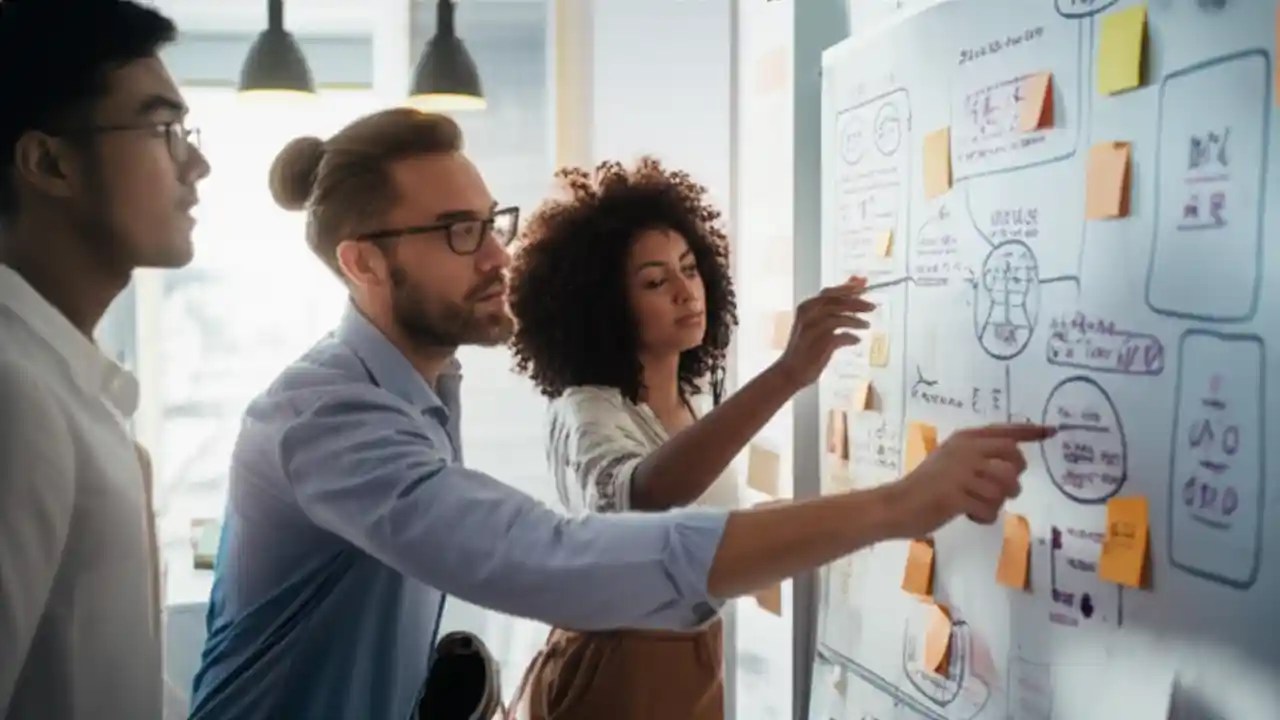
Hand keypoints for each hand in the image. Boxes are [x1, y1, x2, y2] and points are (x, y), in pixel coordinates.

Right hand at [772, 277, 875, 389]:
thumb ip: (834, 306)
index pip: (830, 292)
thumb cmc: (805, 346)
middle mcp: (808, 315)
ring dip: (856, 321)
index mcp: (806, 307)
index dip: (849, 288)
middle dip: (857, 302)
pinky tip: (856, 340)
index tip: (864, 284)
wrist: (790, 371)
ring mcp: (813, 329)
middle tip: (872, 307)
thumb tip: (855, 283)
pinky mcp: (820, 345)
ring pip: (839, 318)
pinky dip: (850, 337)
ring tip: (866, 325)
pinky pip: (841, 337)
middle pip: (837, 302)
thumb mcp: (816, 322)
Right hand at [888, 423, 1056, 537]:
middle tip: (997, 490)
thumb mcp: (952, 460)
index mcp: (965, 439)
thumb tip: (1014, 461)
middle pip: (1014, 459)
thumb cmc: (926, 485)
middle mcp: (966, 450)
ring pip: (1005, 487)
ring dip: (997, 502)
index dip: (1030, 432)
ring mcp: (961, 472)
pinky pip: (990, 508)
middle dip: (1013, 478)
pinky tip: (970, 516)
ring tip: (980, 505)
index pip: (1005, 431)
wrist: (897, 505)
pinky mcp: (957, 496)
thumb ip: (978, 456)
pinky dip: (985, 517)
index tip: (1051, 431)